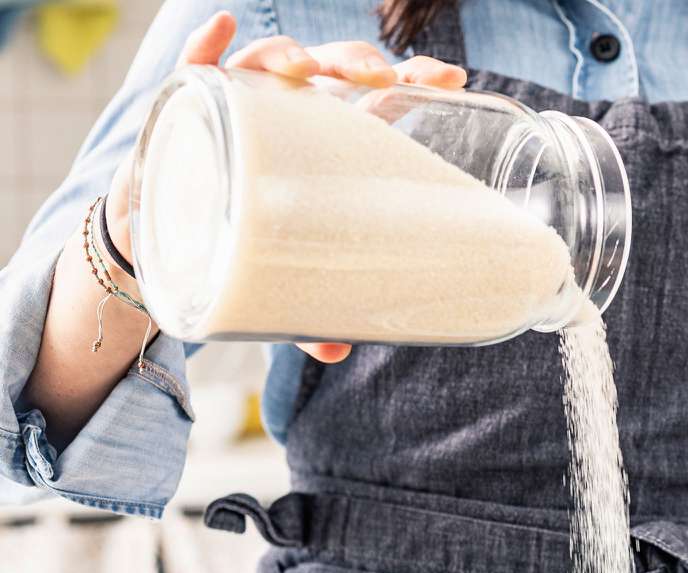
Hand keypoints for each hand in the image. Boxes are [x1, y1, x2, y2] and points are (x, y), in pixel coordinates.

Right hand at [104, 11, 467, 363]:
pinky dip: (206, 44)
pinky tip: (221, 26)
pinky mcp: (185, 111)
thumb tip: (338, 350)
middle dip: (355, 62)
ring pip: (269, 64)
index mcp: (326, 143)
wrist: (164, 246)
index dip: (413, 79)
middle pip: (330, 70)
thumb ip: (310, 315)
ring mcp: (237, 107)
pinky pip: (194, 68)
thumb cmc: (242, 248)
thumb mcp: (282, 283)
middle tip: (379, 80)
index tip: (450, 75)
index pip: (376, 99)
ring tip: (308, 70)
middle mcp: (287, 116)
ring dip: (290, 54)